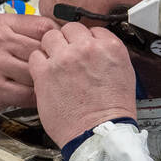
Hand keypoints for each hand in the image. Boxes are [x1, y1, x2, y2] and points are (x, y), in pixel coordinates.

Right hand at [0, 14, 58, 118]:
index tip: (63, 49)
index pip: (43, 26)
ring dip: (45, 82)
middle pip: (43, 51)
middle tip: (59, 71)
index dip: (59, 39)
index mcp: (1, 25)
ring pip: (37, 74)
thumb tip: (59, 34)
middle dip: (53, 63)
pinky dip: (36, 98)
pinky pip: (27, 95)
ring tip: (47, 85)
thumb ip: (24, 30)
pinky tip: (36, 97)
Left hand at [29, 22, 136, 147]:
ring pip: (50, 37)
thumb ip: (108, 56)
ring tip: (54, 63)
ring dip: (51, 48)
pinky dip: (38, 63)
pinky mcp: (45, 72)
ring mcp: (64, 59)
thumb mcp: (125, 75)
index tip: (82, 48)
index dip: (85, 39)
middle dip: (68, 40)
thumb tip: (97, 48)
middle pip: (70, 28)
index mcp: (110, 47)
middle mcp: (86, 48)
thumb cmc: (111, 111)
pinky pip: (35, 56)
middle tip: (67, 55)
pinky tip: (44, 73)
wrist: (98, 133)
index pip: (93, 29)